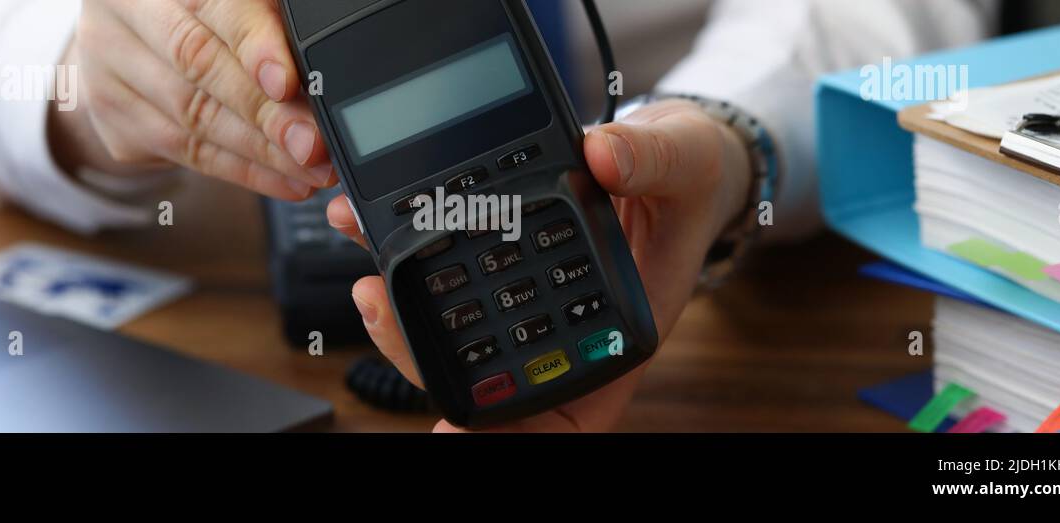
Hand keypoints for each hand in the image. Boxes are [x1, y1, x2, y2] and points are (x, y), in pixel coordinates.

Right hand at [49, 0, 332, 200]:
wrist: (139, 33)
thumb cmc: (209, 12)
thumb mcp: (237, 2)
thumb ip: (268, 21)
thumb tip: (314, 68)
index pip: (211, 8)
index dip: (253, 46)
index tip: (287, 84)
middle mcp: (121, 13)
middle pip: (198, 69)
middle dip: (264, 113)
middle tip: (313, 143)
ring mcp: (107, 67)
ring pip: (192, 120)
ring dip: (261, 153)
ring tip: (311, 168)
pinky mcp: (114, 118)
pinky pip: (187, 153)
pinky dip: (244, 171)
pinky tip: (285, 180)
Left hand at [327, 100, 754, 431]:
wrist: (670, 148)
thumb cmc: (692, 176)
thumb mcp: (687, 162)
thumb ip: (650, 161)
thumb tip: (602, 157)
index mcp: (617, 328)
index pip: (565, 408)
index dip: (515, 434)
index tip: (453, 436)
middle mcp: (565, 322)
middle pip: (489, 371)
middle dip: (427, 356)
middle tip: (379, 314)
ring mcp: (529, 290)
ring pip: (456, 325)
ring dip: (404, 310)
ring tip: (368, 283)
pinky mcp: (502, 252)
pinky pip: (448, 268)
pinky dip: (409, 253)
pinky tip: (370, 225)